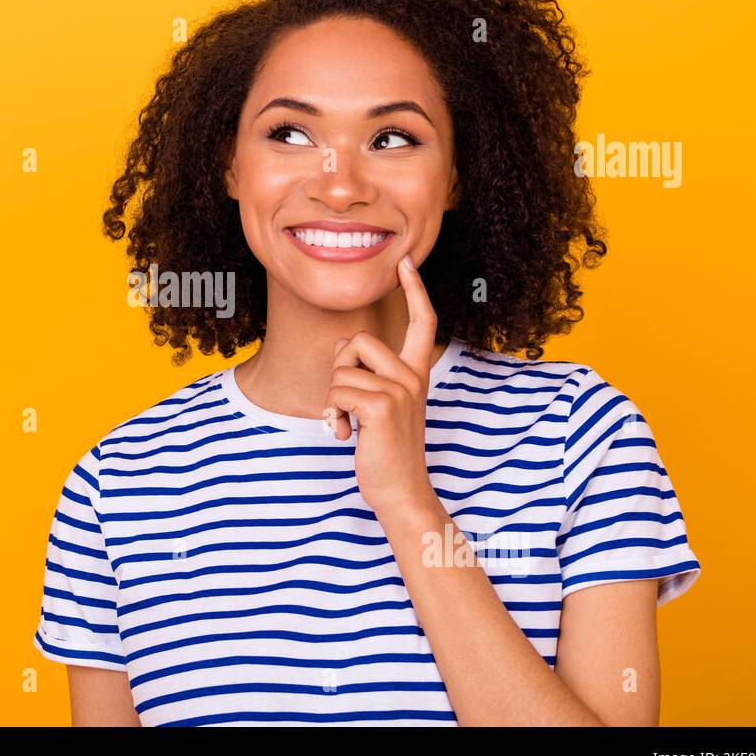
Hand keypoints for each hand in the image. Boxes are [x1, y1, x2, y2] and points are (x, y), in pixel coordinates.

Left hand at [323, 253, 441, 517]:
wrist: (401, 493)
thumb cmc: (384, 452)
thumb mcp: (377, 407)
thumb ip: (367, 375)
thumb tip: (342, 349)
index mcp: (416, 374)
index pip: (422, 322)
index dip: (416, 290)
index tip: (407, 262)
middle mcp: (413, 377)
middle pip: (358, 341)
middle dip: (339, 371)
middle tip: (349, 405)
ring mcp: (400, 391)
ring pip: (341, 370)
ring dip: (333, 400)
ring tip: (350, 425)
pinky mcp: (383, 406)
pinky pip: (337, 392)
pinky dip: (333, 416)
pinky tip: (348, 436)